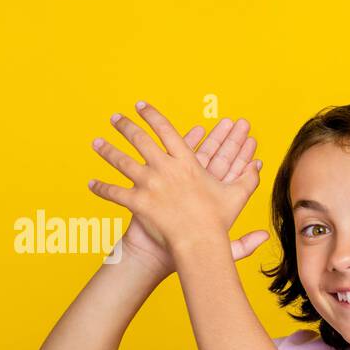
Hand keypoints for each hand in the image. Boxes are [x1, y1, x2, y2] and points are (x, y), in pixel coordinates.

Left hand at [88, 102, 262, 268]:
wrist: (200, 243)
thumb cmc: (216, 222)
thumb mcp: (235, 197)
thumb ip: (247, 180)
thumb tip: (258, 166)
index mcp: (186, 161)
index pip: (165, 130)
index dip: (151, 115)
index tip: (140, 106)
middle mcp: (165, 167)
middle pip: (139, 140)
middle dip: (125, 126)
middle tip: (115, 118)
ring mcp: (150, 184)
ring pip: (121, 162)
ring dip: (107, 151)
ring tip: (96, 142)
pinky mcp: (138, 202)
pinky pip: (114, 193)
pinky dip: (101, 189)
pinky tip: (91, 183)